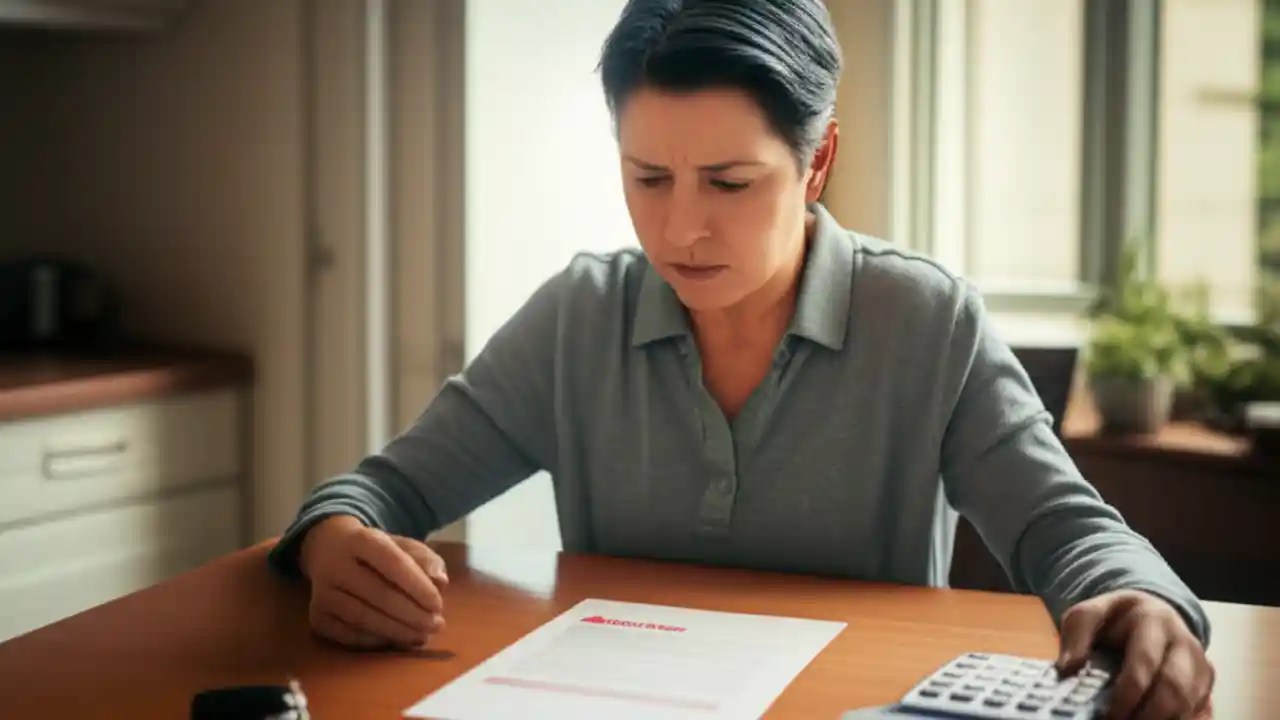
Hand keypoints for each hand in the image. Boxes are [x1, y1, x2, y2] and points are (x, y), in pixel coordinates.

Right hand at [298, 515, 449, 649]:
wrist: (329, 549)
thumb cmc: (376, 551)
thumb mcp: (403, 546)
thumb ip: (425, 560)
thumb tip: (440, 582)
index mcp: (360, 539)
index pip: (392, 562)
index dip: (417, 586)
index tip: (438, 605)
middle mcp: (335, 564)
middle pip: (378, 594)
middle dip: (412, 614)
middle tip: (436, 625)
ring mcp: (322, 592)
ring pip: (363, 617)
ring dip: (396, 631)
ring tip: (421, 636)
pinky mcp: (316, 616)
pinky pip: (347, 635)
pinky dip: (374, 641)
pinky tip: (395, 641)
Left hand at [1057, 590, 1213, 718]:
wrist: (1150, 611)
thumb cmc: (1113, 619)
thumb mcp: (1088, 615)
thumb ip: (1076, 637)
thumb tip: (1067, 669)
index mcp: (1153, 621)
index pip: (1145, 663)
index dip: (1128, 694)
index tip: (1108, 716)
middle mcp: (1184, 643)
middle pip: (1174, 687)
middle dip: (1148, 715)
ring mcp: (1200, 664)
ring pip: (1191, 703)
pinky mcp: (1207, 684)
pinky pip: (1203, 711)